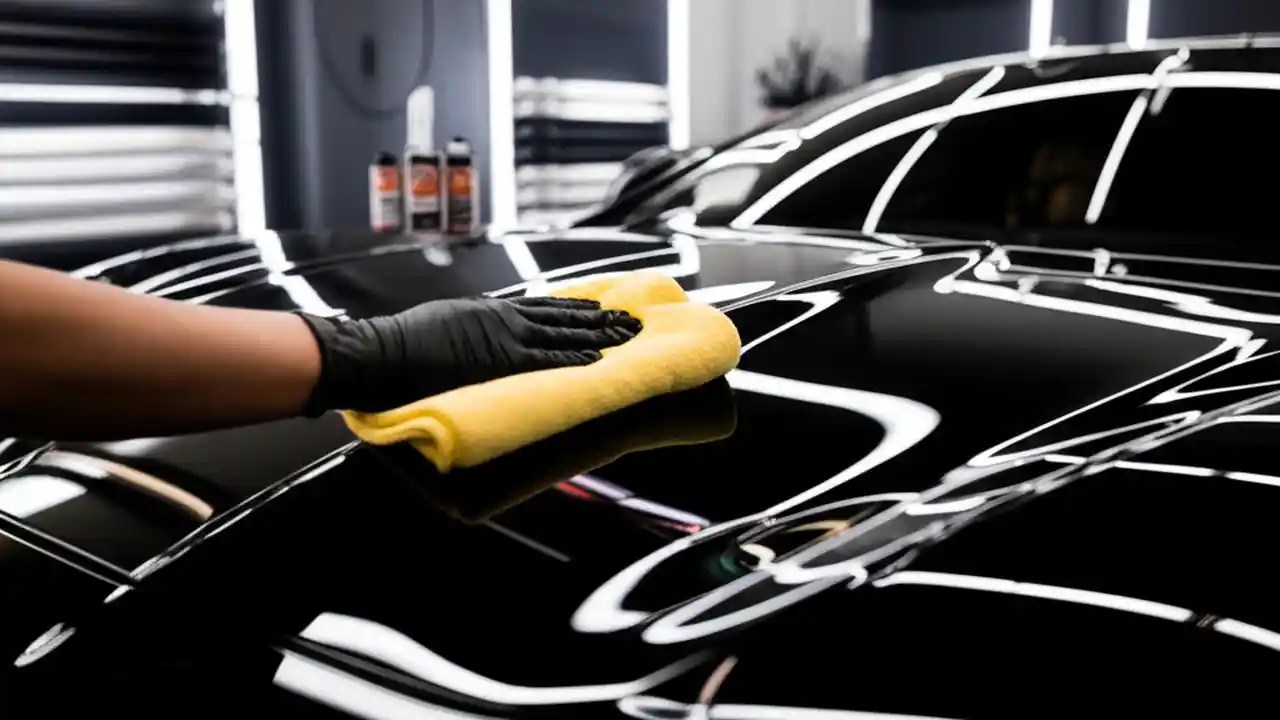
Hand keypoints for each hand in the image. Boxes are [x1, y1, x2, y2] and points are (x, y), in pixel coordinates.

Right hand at [298, 297, 640, 413]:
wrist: (384, 353)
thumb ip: (468, 328)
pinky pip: (546, 359)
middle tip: (629, 320)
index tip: (599, 308)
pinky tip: (598, 358)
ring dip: (598, 335)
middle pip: (563, 317)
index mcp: (490, 310)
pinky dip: (574, 357)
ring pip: (563, 333)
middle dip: (599, 319)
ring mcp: (504, 338)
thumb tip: (475, 337)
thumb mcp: (443, 322)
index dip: (575, 308)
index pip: (544, 307)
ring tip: (627, 335)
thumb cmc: (403, 344)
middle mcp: (503, 319)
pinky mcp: (501, 360)